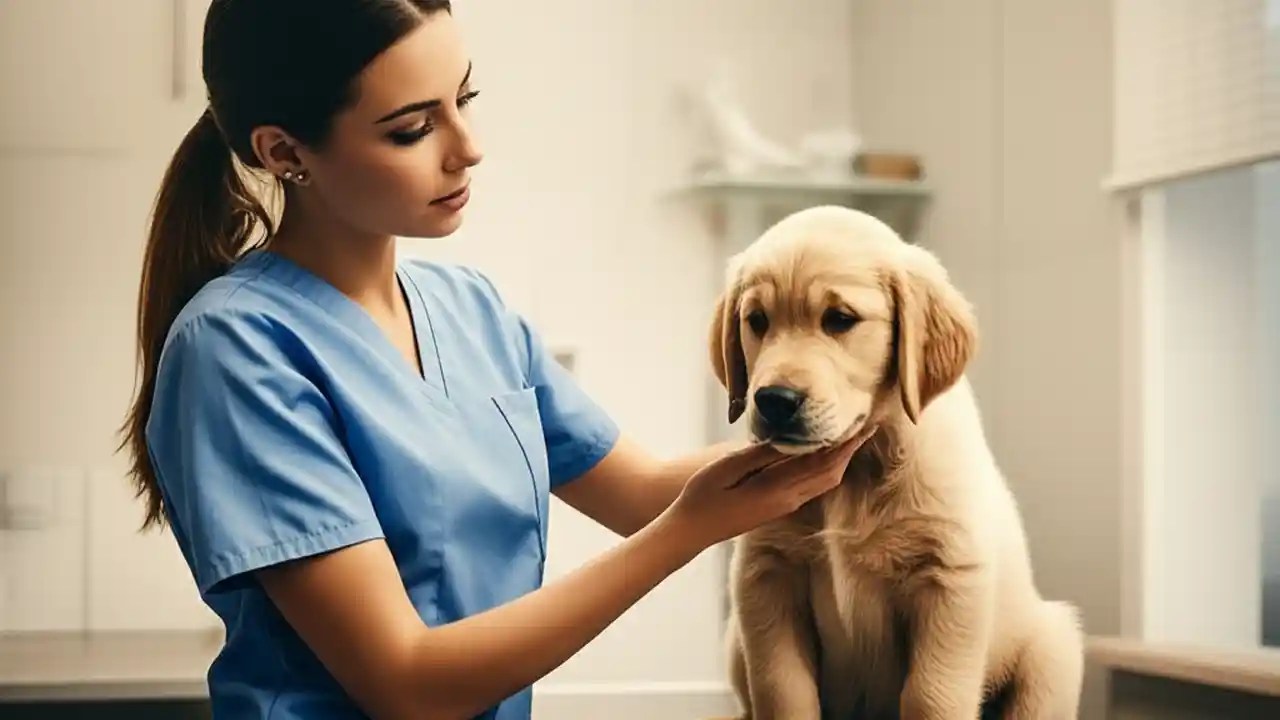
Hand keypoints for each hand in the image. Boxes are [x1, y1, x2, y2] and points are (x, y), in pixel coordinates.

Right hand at [660, 434, 866, 550]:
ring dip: (841, 459)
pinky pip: (813, 485)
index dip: (844, 443)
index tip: (862, 424)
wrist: (691, 530)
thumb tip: (790, 437)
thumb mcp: (726, 468)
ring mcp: (784, 506)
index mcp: (777, 489)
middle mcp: (788, 500)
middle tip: (868, 425)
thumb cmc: (702, 496)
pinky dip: (826, 467)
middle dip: (850, 450)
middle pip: (830, 474)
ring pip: (824, 482)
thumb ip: (759, 454)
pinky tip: (824, 455)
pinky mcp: (778, 507)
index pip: (821, 462)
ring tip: (852, 437)